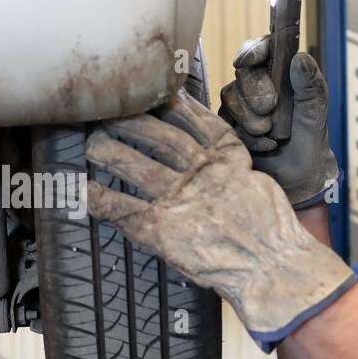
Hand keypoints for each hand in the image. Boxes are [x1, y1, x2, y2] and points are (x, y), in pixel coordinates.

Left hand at [85, 89, 355, 345]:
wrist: (274, 267)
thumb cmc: (268, 230)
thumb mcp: (254, 183)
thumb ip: (228, 165)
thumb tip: (203, 152)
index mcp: (228, 158)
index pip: (195, 120)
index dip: (171, 105)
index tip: (154, 91)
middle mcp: (203, 173)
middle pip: (160, 138)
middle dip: (132, 123)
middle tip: (109, 112)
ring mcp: (182, 200)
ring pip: (139, 167)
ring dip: (112, 152)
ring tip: (92, 143)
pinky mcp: (164, 230)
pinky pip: (125, 209)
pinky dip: (102, 199)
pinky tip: (84, 191)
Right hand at [219, 36, 338, 208]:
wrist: (298, 179)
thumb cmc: (310, 142)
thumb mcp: (316, 113)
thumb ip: (310, 86)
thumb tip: (300, 57)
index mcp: (279, 76)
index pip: (260, 51)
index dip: (252, 51)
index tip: (249, 61)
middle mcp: (256, 88)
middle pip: (242, 75)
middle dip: (254, 91)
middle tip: (270, 108)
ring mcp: (240, 108)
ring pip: (230, 99)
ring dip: (251, 118)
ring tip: (272, 135)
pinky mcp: (228, 128)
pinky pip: (225, 124)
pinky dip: (247, 136)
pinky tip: (265, 146)